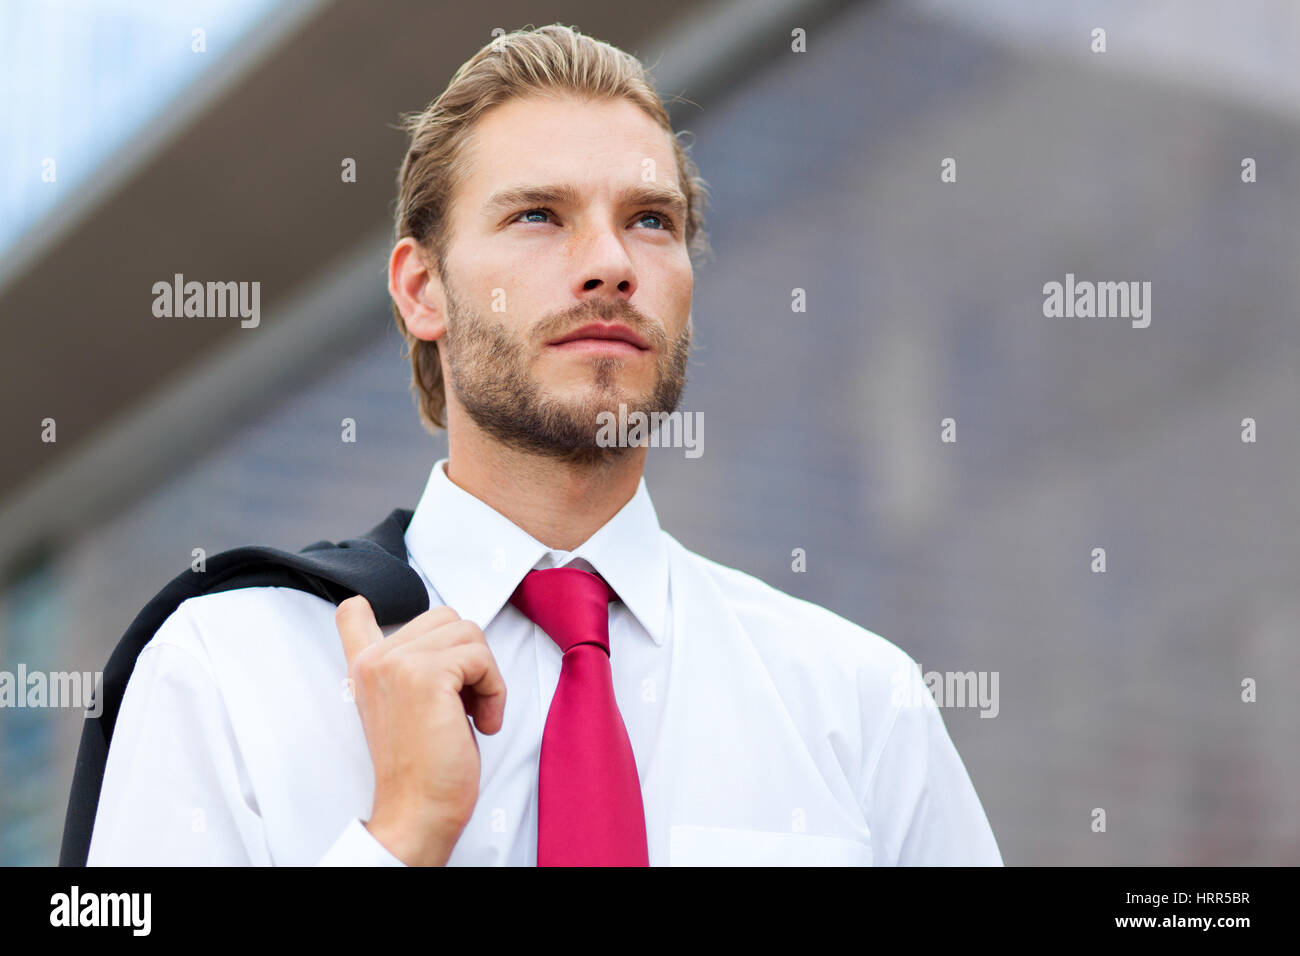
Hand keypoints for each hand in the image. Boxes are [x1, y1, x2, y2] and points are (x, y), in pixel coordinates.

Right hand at [336, 595, 505, 865]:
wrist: (417, 811)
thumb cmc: (422, 768)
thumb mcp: (407, 706)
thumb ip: (413, 667)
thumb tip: (453, 636)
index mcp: (366, 667)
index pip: (353, 613)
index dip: (376, 607)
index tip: (390, 627)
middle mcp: (376, 660)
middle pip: (446, 618)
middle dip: (469, 657)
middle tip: (464, 701)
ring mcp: (398, 663)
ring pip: (469, 633)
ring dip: (485, 675)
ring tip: (474, 713)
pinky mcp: (426, 675)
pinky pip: (481, 658)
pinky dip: (494, 690)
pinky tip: (481, 722)